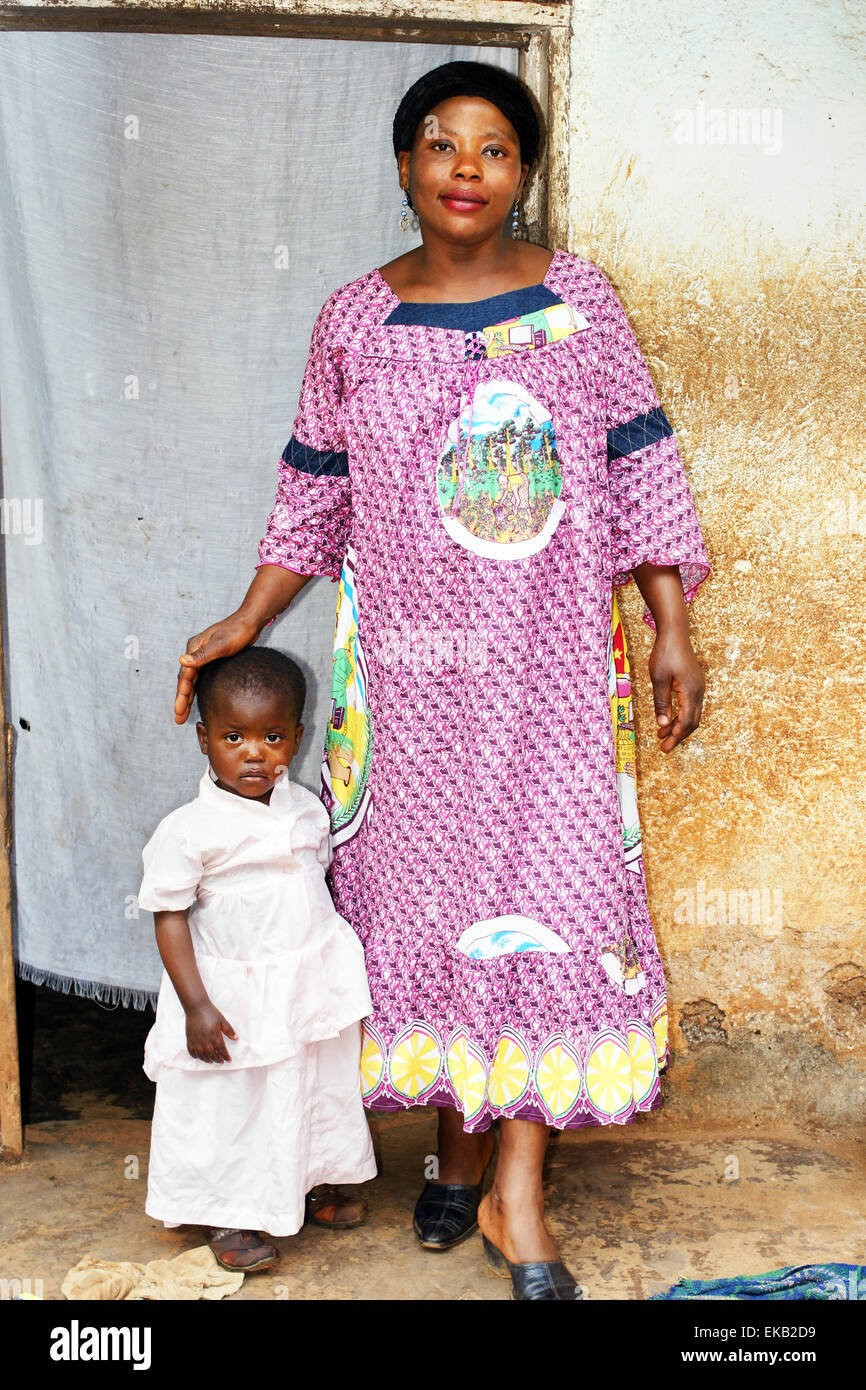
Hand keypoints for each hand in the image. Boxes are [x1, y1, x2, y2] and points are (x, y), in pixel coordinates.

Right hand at [174, 612, 261, 723]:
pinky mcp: (213, 659)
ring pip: (193, 680)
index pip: (185, 676)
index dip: (181, 695)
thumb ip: (202, 655)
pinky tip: (197, 698)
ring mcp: (204, 656)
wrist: (250, 622)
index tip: (179, 711)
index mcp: (194, 648)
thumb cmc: (237, 632)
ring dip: (188, 696)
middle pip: (186, 680)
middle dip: (181, 700)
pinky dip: (197, 689)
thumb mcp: (220, 645)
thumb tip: (181, 660)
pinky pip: (201, 677)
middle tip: (178, 719)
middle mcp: (196, 652)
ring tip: (184, 714)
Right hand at [185, 1001, 237, 1062]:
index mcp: (214, 1035)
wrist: (196, 1007)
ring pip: (201, 1055)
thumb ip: (229, 1030)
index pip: (221, 1049)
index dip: (225, 1056)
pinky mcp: (189, 1038)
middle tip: (221, 1061)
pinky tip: (200, 1056)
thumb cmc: (210, 1012)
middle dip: (217, 1059)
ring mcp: (196, 1040)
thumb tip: (236, 1038)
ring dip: (207, 1060)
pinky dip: (196, 1056)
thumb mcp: (222, 1020)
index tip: (228, 1060)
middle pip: (211, 1054)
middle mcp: (204, 1039)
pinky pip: (191, 1051)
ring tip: (211, 1061)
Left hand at [648, 627, 704, 751]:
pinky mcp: (694, 684)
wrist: (675, 633)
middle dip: (678, 736)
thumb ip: (662, 702)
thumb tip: (663, 724)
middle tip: (664, 748)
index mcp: (691, 692)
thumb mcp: (658, 678)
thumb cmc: (665, 653)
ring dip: (678, 726)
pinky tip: (668, 718)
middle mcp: (698, 691)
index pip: (685, 722)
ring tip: (661, 735)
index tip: (664, 748)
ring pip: (692, 715)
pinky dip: (680, 715)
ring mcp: (698, 687)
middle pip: (692, 722)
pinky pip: (690, 706)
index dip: (675, 736)